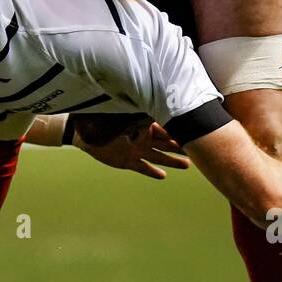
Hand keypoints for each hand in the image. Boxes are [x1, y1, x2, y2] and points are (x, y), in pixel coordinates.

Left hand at [74, 116, 189, 179]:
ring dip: (171, 161)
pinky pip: (142, 168)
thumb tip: (151, 105)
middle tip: (197, 151)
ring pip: (158, 157)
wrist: (84, 132)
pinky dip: (151, 172)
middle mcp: (142, 139)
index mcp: (142, 127)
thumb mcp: (121, 116)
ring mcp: (136, 151)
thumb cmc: (103, 120)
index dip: (177, 132)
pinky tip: (162, 175)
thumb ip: (136, 116)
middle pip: (166, 144)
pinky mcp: (127, 161)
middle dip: (180, 147)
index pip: (164, 130)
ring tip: (186, 165)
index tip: (192, 134)